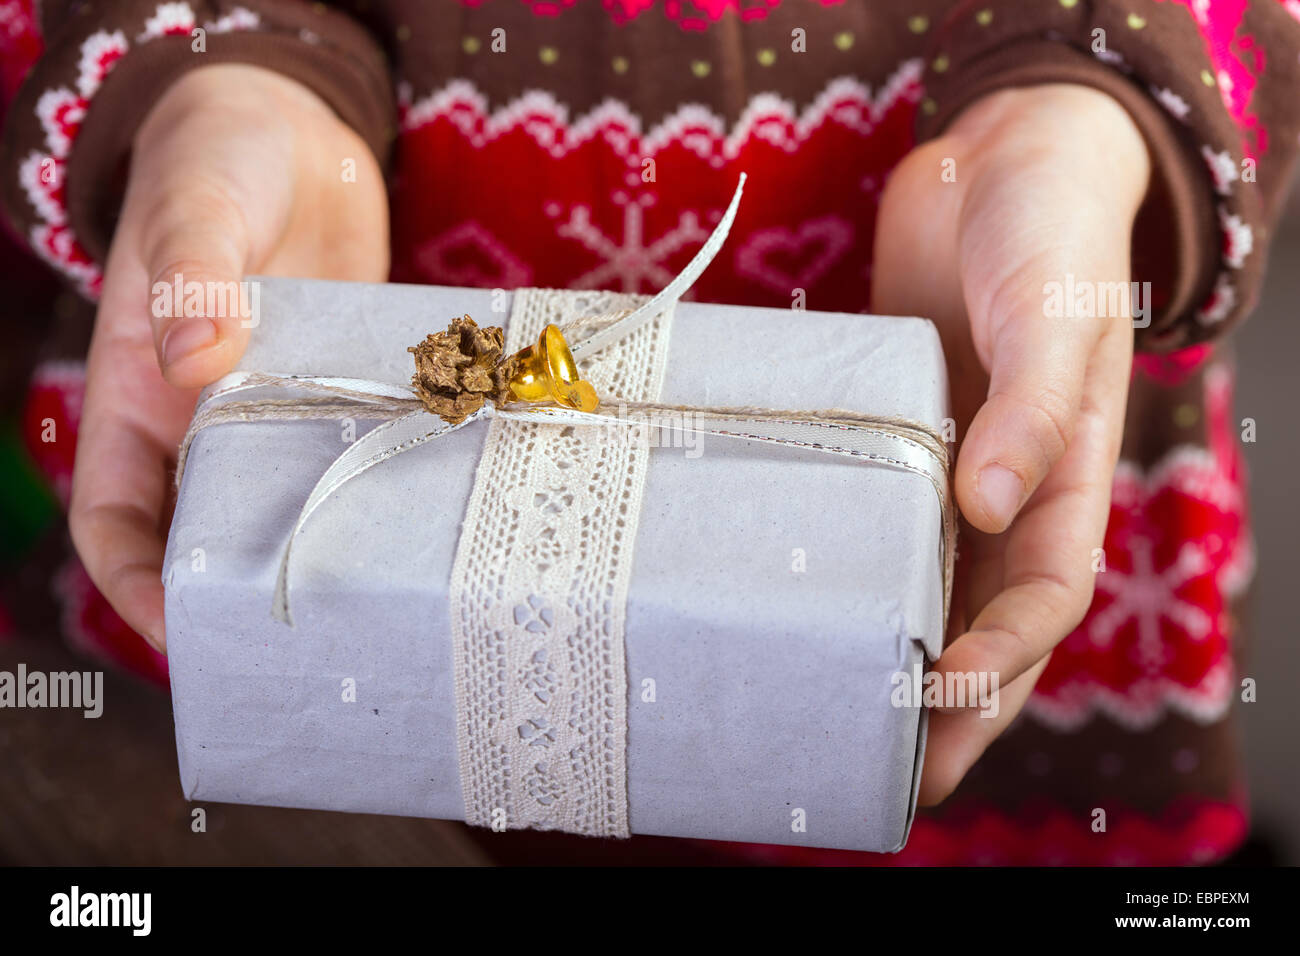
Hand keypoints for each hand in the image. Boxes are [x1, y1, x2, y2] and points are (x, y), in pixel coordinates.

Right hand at [71, 64, 387, 651]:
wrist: (294, 129)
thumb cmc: (219, 158)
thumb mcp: (197, 204)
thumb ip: (194, 270)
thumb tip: (198, 355)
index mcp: (140, 396)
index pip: (116, 518)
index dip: (136, 584)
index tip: (182, 632)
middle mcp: (210, 420)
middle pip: (214, 532)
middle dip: (245, 589)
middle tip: (306, 640)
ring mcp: (286, 408)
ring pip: (297, 502)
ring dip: (330, 545)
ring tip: (383, 595)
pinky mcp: (351, 388)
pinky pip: (365, 448)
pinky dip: (390, 481)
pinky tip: (436, 507)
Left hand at [872, 84, 1148, 802]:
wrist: (994, 162)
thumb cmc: (1046, 229)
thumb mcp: (1051, 312)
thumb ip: (1031, 408)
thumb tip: (991, 508)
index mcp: (1068, 473)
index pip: (1045, 593)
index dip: (1003, 653)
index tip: (943, 691)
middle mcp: (1007, 490)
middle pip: (984, 619)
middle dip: (951, 701)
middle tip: (895, 770)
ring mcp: (944, 468)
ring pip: (922, 586)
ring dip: (891, 656)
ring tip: (837, 716)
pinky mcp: (888, 438)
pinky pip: (869, 521)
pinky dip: (844, 572)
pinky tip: (798, 607)